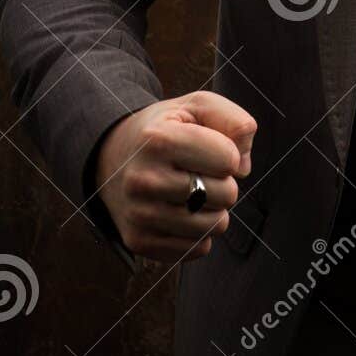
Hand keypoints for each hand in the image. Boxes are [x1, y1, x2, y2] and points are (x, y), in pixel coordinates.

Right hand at [93, 90, 256, 263]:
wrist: (112, 156)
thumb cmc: (167, 129)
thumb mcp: (198, 106)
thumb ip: (235, 121)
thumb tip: (243, 168)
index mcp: (158, 140)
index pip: (229, 159)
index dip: (227, 152)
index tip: (206, 147)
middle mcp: (144, 180)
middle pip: (227, 194)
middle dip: (222, 181)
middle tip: (197, 171)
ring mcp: (139, 215)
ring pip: (216, 226)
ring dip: (214, 209)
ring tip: (191, 192)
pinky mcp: (139, 242)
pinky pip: (199, 248)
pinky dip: (199, 232)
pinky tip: (179, 211)